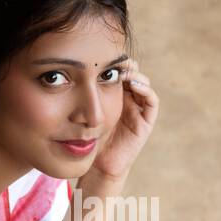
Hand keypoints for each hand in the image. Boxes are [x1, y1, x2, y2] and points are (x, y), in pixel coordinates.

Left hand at [92, 57, 158, 182]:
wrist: (97, 165)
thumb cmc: (87, 139)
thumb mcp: (82, 111)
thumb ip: (81, 94)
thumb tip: (69, 69)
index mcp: (113, 95)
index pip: (118, 71)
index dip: (115, 62)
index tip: (105, 54)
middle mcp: (127, 100)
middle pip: (132, 74)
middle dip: (126, 65)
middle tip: (117, 58)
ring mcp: (138, 110)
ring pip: (143, 84)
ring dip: (136, 75)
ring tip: (125, 70)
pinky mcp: (145, 122)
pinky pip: (151, 102)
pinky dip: (146, 90)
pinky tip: (134, 84)